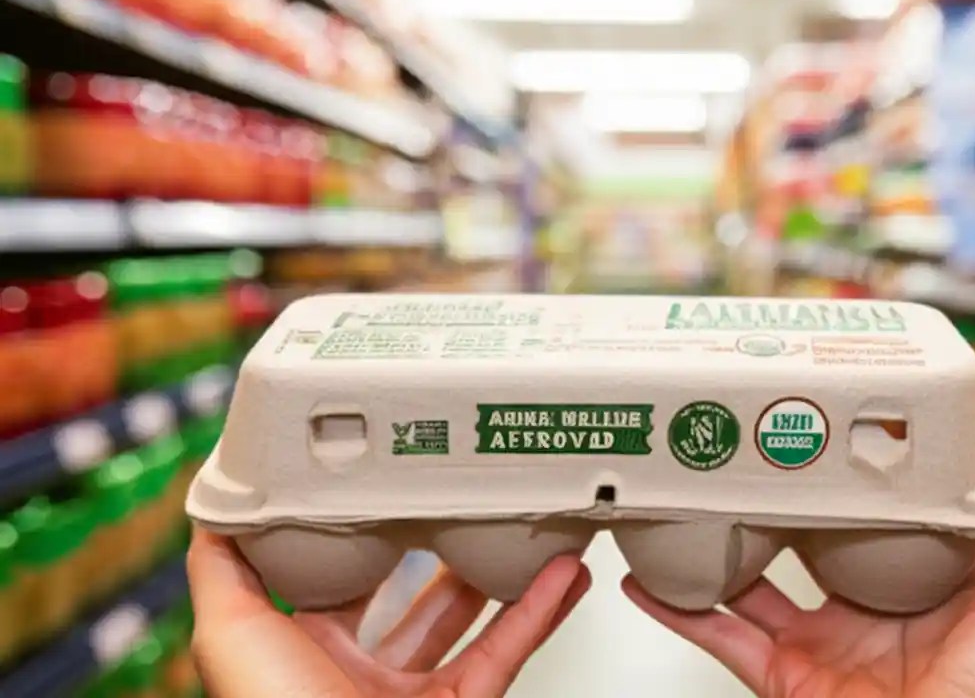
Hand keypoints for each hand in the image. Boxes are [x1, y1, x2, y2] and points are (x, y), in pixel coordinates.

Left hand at [187, 529, 589, 697]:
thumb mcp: (230, 632)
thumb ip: (222, 567)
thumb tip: (217, 504)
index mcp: (304, 652)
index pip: (339, 582)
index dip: (365, 537)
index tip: (388, 490)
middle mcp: (360, 674)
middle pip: (413, 602)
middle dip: (443, 556)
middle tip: (468, 507)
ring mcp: (416, 696)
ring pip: (472, 626)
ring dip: (507, 581)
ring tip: (530, 532)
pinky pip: (509, 652)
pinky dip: (541, 611)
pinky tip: (564, 573)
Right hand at [623, 445, 974, 697]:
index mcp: (928, 595)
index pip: (885, 524)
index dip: (859, 482)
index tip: (834, 434)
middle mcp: (869, 620)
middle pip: (808, 548)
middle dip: (778, 504)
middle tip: (748, 453)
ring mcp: (822, 652)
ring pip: (752, 588)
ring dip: (717, 548)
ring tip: (686, 498)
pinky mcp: (785, 682)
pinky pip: (721, 640)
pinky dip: (678, 612)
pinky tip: (647, 581)